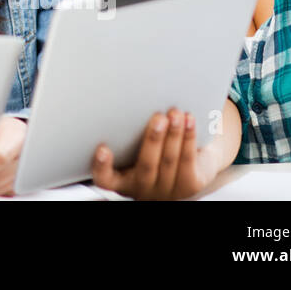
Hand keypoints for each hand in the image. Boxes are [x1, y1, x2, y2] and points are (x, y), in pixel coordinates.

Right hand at [91, 109, 218, 199]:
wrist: (188, 166)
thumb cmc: (151, 149)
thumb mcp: (133, 146)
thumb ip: (127, 133)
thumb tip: (128, 100)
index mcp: (121, 180)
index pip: (105, 179)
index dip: (101, 166)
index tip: (102, 148)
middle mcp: (142, 188)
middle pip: (147, 166)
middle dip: (153, 140)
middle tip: (159, 117)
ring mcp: (167, 190)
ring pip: (170, 161)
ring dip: (174, 134)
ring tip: (175, 114)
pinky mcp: (189, 186)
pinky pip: (188, 161)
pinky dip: (188, 138)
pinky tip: (189, 121)